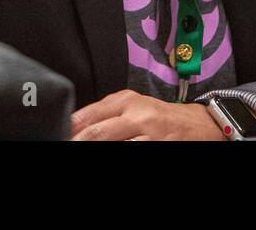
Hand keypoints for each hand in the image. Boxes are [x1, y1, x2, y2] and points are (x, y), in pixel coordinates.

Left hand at [70, 90, 226, 140]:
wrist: (200, 125)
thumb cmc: (161, 117)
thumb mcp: (133, 106)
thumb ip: (103, 114)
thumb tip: (71, 128)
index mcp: (124, 101)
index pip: (86, 117)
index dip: (67, 132)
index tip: (54, 138)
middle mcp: (136, 116)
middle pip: (96, 134)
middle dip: (76, 144)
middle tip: (61, 147)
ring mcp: (149, 135)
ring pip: (112, 147)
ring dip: (93, 151)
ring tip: (79, 152)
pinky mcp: (160, 148)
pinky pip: (133, 155)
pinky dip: (120, 155)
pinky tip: (113, 155)